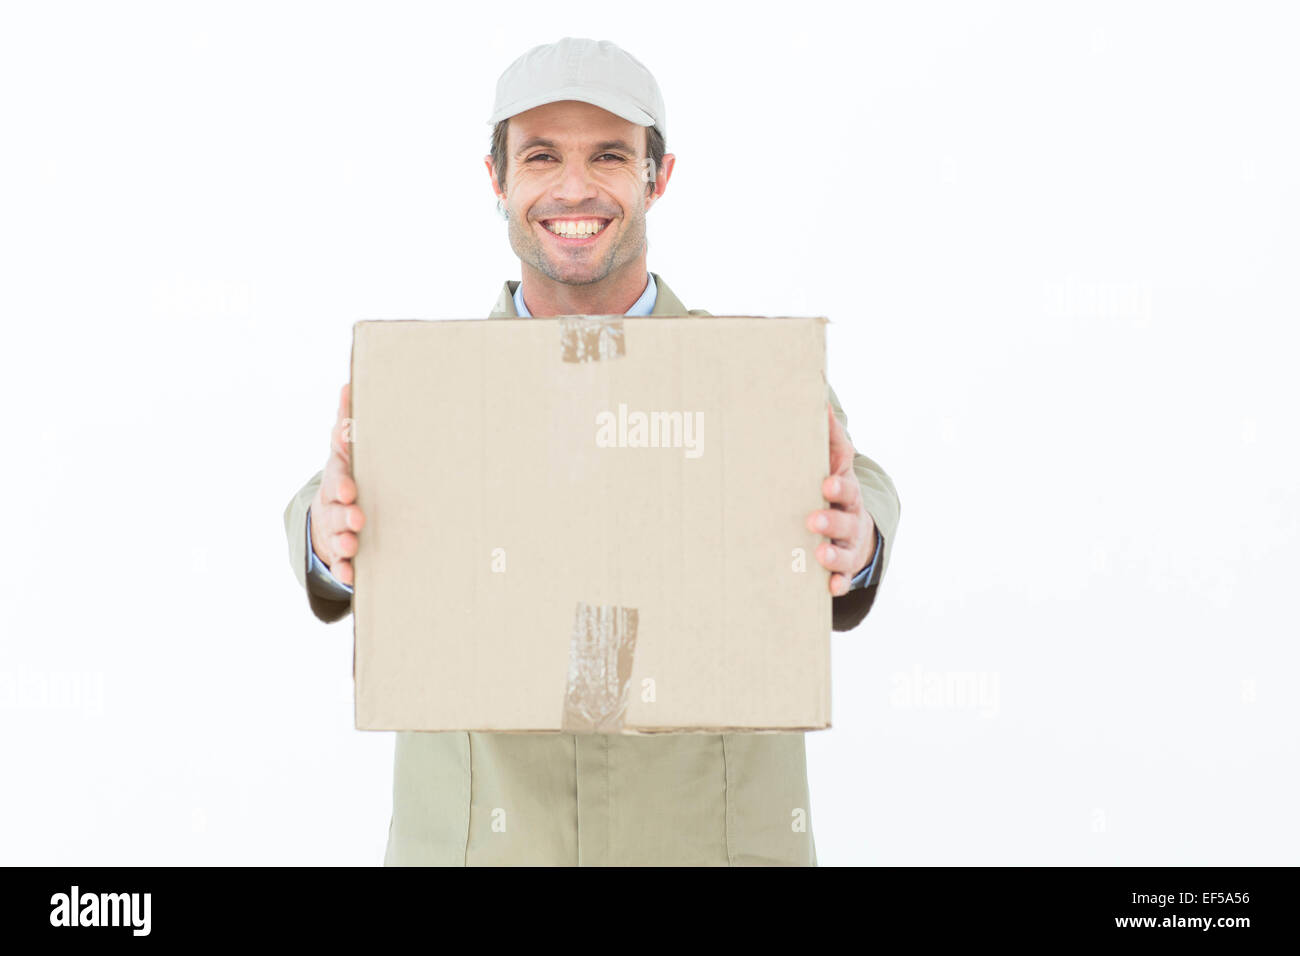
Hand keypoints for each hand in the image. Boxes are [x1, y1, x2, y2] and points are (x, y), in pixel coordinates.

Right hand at [309, 383, 364, 585]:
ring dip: (344, 542)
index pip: (336, 478)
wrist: (329, 514)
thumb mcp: (345, 451)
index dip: (341, 484)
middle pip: (335, 510)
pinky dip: (346, 570)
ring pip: (337, 537)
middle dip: (344, 515)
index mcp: (337, 479)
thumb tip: (349, 383)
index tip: (350, 489)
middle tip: (357, 518)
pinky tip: (353, 576)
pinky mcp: (340, 554)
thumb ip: (347, 423)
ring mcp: (334, 530)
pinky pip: (341, 565)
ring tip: (353, 545)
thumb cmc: (345, 477)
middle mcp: (333, 506)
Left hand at [807, 402, 875, 595]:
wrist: (859, 531)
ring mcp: (849, 544)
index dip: (838, 486)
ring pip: (843, 550)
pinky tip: (829, 587)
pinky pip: (842, 577)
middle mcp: (851, 519)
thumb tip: (820, 400)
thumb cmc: (837, 491)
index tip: (826, 483)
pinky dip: (837, 582)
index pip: (845, 487)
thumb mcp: (836, 464)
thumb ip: (830, 438)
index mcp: (846, 492)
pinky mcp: (844, 567)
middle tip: (813, 519)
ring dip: (832, 553)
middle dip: (831, 519)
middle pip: (845, 519)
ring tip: (819, 553)